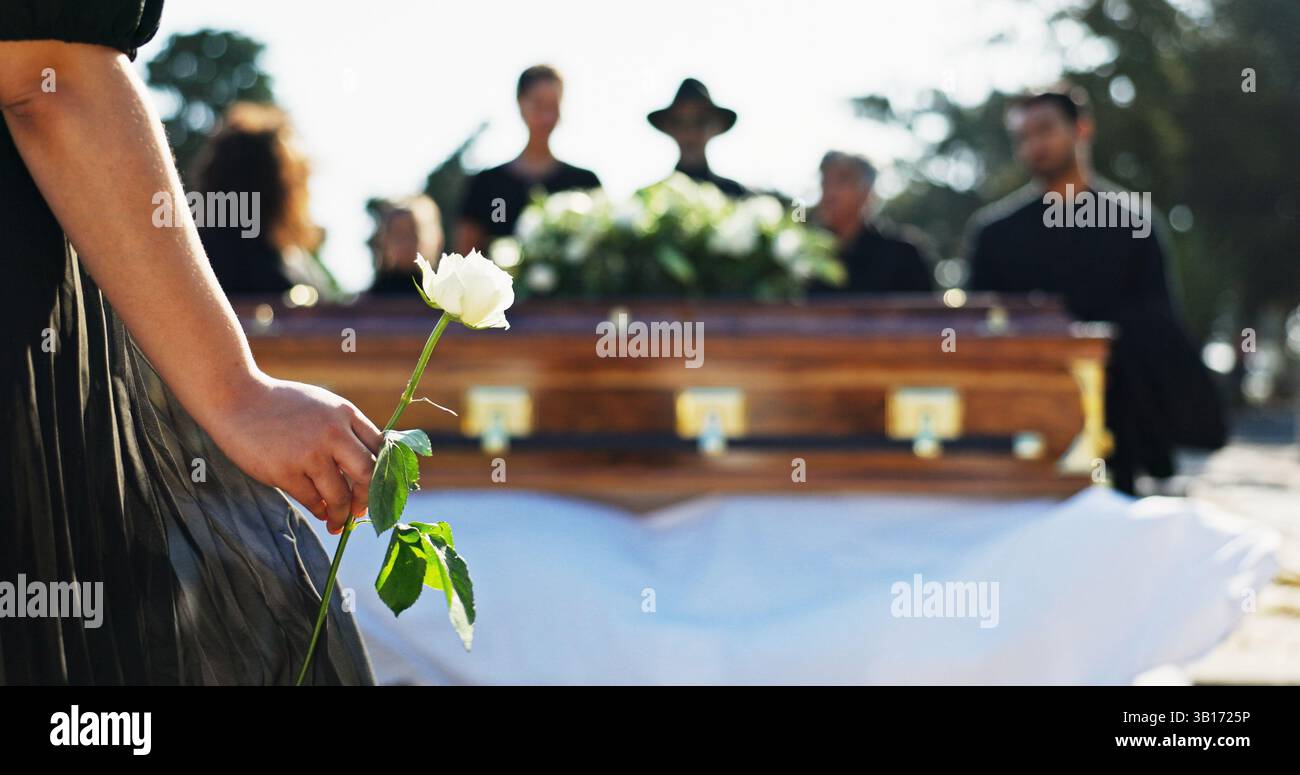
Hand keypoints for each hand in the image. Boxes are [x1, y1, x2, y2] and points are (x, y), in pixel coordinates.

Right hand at [200, 373, 383, 534]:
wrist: (237, 398)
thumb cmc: (281, 405)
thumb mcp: (322, 405)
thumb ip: (345, 428)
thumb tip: (369, 467)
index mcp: (345, 413)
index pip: (380, 448)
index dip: (385, 472)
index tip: (381, 489)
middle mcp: (332, 432)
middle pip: (367, 474)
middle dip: (367, 498)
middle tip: (360, 510)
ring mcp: (309, 453)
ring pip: (339, 495)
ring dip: (341, 513)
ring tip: (338, 522)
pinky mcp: (285, 471)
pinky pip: (312, 500)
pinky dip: (319, 510)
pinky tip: (319, 512)